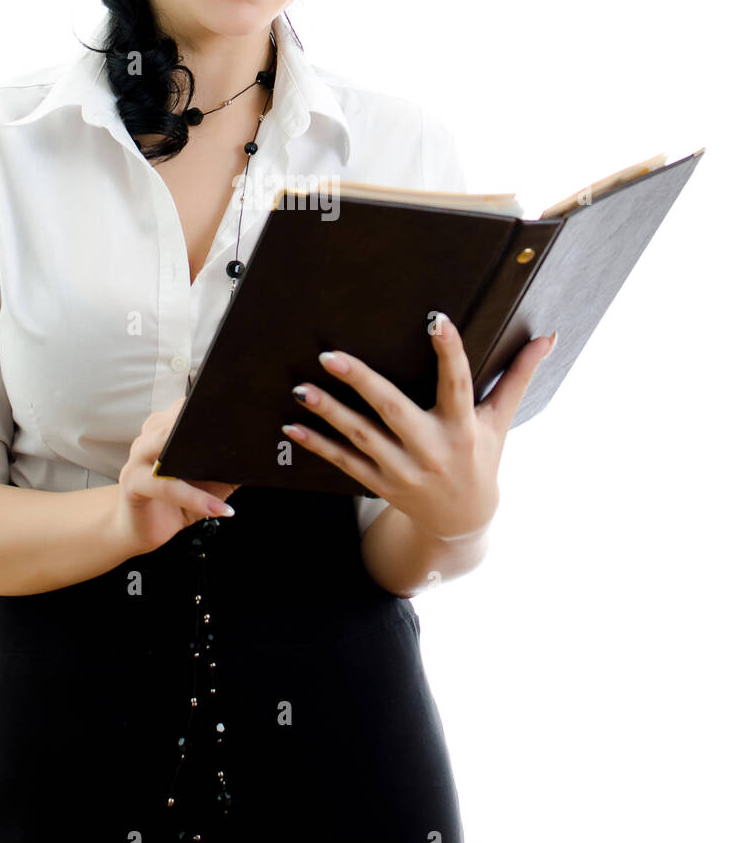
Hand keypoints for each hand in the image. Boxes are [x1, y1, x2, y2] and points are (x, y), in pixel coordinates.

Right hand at [114, 396, 240, 555]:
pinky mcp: (132, 483)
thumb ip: (228, 463)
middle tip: (233, 434)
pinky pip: (166, 487)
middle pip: (176, 421)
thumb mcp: (211, 480)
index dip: (209, 405)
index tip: (237, 409)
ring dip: (198, 459)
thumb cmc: (180, 499)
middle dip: (203, 426)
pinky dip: (194, 498)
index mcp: (167, 426)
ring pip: (167, 448)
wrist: (148, 528)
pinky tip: (218, 509)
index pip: (188, 406)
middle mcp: (150, 435)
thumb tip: (261, 454)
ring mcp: (138, 457)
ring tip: (227, 469)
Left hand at [282, 316, 556, 541]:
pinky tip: (292, 426)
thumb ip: (518, 376)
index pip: (457, 382)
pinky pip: (344, 462)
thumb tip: (549, 336)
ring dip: (329, 413)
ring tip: (300, 389)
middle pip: (393, 410)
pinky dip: (317, 445)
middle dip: (361, 382)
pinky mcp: (381, 483)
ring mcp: (403, 470)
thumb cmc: (483, 458)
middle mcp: (432, 449)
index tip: (435, 319)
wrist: (463, 523)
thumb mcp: (501, 420)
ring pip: (362, 437)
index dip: (448, 351)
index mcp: (463, 428)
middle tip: (330, 356)